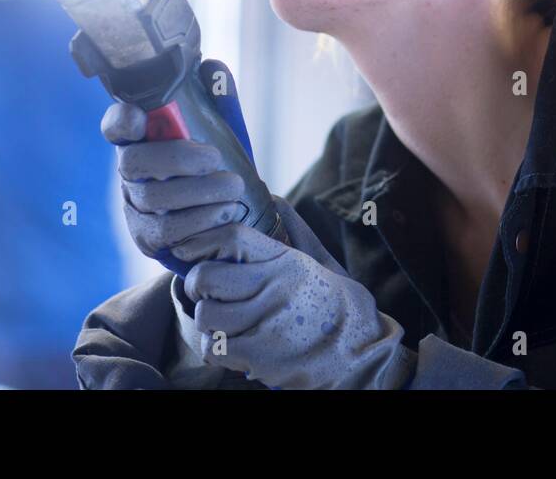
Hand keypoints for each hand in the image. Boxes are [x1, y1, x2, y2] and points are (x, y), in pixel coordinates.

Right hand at [101, 59, 254, 269]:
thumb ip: (216, 101)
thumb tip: (213, 68)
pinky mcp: (147, 237)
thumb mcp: (220, 131)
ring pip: (154, 199)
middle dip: (177, 158)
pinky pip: (168, 230)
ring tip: (234, 187)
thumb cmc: (216, 166)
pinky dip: (202, 219)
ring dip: (200, 192)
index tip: (140, 117)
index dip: (122, 120)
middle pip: (133, 163)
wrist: (231, 215)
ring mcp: (135, 206)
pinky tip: (226, 211)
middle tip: (215, 158)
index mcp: (143, 139)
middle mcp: (130, 172)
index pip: (118, 125)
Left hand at [171, 214, 416, 389]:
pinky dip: (216, 348)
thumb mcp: (322, 262)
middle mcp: (273, 289)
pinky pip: (214, 347)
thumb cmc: (340, 306)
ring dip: (208, 320)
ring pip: (205, 315)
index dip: (203, 241)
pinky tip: (233, 344)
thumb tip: (274, 198)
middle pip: (205, 277)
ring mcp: (264, 324)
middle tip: (207, 292)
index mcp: (286, 262)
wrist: (361, 354)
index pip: (231, 237)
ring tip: (223, 321)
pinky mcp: (259, 356)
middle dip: (198, 285)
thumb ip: (296, 230)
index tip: (193, 249)